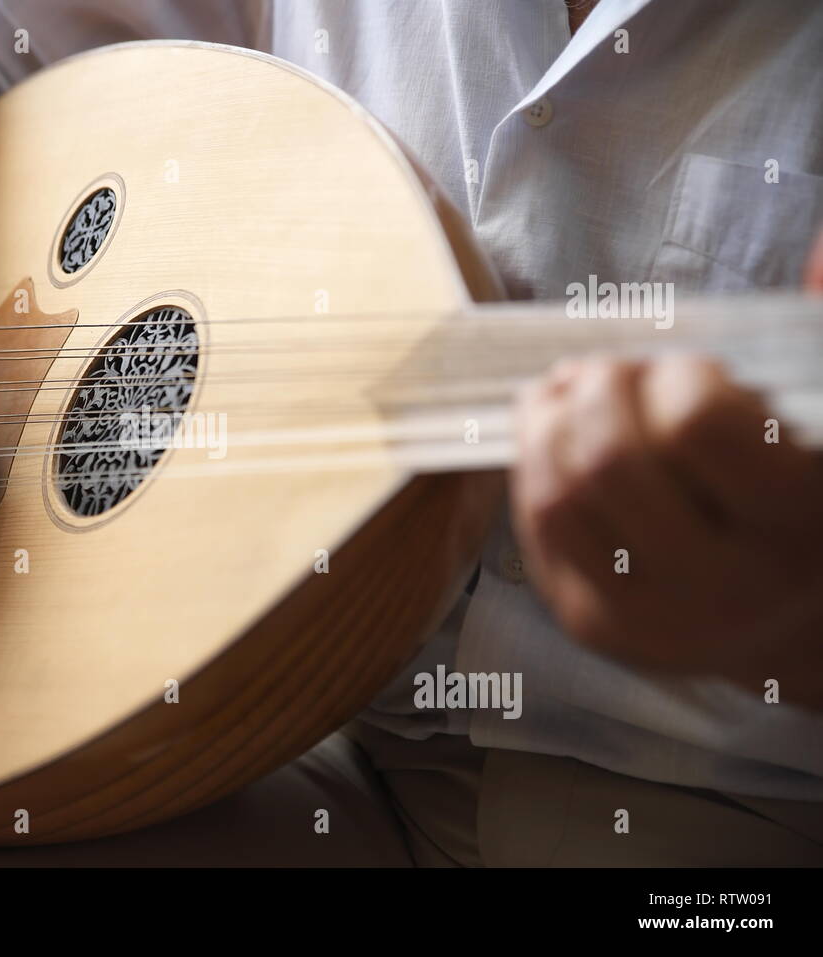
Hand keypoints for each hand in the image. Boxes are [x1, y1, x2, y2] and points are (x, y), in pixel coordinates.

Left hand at [511, 353, 822, 704]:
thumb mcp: (817, 428)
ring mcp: (651, 617)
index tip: (690, 369)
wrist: (783, 621)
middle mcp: (725, 586)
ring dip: (552, 418)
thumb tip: (821, 251)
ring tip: (576, 388)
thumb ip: (803, 353)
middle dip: (601, 388)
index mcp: (797, 525)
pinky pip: (538, 524)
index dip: (680, 375)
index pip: (696, 424)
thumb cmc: (798, 505)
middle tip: (616, 368)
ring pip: (558, 493)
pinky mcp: (594, 623)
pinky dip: (532, 459)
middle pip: (609, 459)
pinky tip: (552, 430)